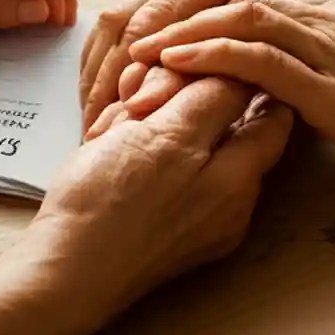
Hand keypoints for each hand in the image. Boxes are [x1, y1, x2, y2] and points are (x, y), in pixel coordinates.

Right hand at [23, 77, 292, 312]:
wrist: (62, 272)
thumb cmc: (111, 204)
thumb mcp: (168, 135)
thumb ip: (214, 100)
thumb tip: (245, 73)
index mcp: (240, 180)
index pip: (272, 115)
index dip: (242, 77)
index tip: (199, 62)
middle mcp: (228, 205)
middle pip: (224, 126)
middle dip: (181, 98)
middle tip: (139, 97)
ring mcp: (192, 220)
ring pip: (184, 144)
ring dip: (150, 120)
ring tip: (114, 124)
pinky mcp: (158, 226)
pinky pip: (160, 171)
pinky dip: (135, 146)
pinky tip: (105, 145)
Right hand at [79, 0, 334, 130]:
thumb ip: (285, 26)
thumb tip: (250, 78)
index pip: (189, 7)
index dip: (159, 54)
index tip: (136, 99)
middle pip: (141, 14)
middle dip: (117, 73)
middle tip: (103, 125)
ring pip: (118, 15)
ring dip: (101, 68)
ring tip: (93, 118)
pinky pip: (118, 13)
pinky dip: (102, 56)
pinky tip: (96, 92)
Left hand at [127, 0, 334, 213]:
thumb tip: (288, 81)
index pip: (261, 2)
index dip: (209, 20)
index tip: (169, 40)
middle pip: (240, 4)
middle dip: (184, 22)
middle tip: (137, 44)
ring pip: (240, 23)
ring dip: (184, 37)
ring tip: (140, 53)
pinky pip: (259, 59)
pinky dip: (210, 57)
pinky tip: (176, 63)